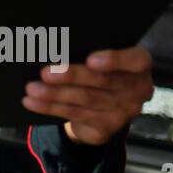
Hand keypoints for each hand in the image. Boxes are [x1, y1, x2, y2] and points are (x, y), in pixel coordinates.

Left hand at [21, 46, 153, 145]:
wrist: (106, 105)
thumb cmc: (102, 69)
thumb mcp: (103, 58)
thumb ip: (90, 51)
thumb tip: (54, 44)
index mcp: (139, 65)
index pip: (135, 60)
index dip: (114, 60)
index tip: (91, 60)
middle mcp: (137, 90)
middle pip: (102, 81)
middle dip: (71, 76)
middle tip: (45, 72)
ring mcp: (123, 112)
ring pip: (84, 99)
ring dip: (55, 94)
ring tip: (32, 88)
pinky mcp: (106, 127)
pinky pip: (74, 114)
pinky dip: (50, 107)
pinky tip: (32, 102)